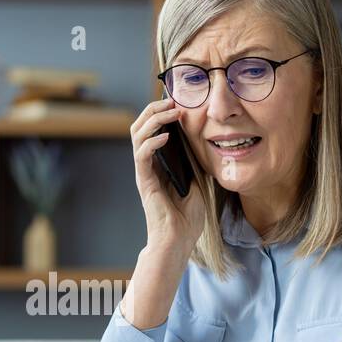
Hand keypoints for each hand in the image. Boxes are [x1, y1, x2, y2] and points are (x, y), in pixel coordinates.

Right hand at [130, 96, 205, 258]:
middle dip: (154, 109)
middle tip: (172, 101)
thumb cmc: (188, 216)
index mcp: (160, 162)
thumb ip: (195, 160)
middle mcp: (148, 164)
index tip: (180, 101)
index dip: (162, 112)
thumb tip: (203, 137)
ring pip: (137, 135)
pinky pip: (142, 155)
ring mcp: (145, 172)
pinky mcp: (144, 181)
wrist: (179, 240)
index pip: (153, 129)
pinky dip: (152, 141)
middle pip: (140, 126)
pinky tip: (166, 135)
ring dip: (152, 119)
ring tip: (169, 112)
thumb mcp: (198, 180)